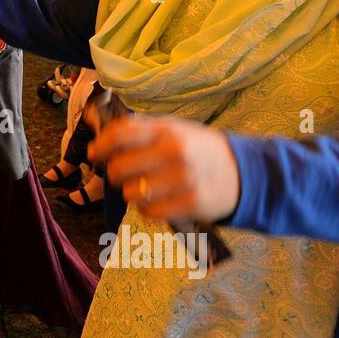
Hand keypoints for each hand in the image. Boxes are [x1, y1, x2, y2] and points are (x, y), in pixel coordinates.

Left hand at [87, 115, 240, 222]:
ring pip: (131, 193)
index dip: (101, 146)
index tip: (95, 154)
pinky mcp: (189, 204)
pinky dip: (147, 208)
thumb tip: (97, 126)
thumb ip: (139, 128)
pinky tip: (157, 200)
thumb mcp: (175, 128)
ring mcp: (182, 180)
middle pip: (119, 168)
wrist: (243, 173)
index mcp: (167, 130)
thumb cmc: (199, 149)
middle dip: (116, 173)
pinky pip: (149, 211)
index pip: (120, 134)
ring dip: (132, 193)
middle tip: (126, 174)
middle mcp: (174, 153)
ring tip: (144, 187)